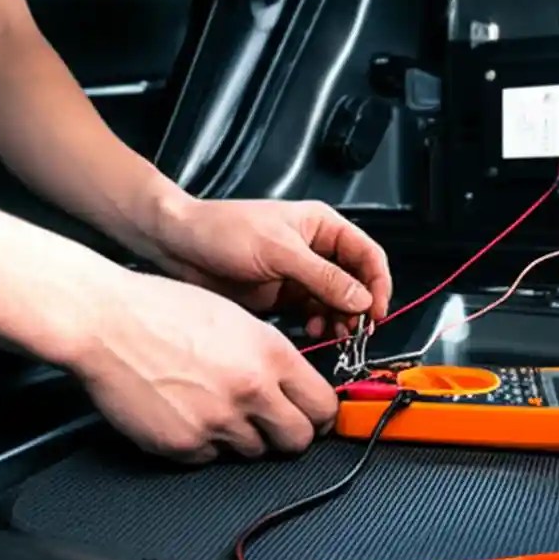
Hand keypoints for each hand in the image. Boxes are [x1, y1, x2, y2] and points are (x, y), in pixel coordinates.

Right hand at [63, 268, 337, 463]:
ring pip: (254, 452)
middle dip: (290, 434)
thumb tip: (295, 383)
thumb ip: (271, 356)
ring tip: (216, 405)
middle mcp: (250, 391)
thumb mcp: (236, 318)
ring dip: (243, 436)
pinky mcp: (184, 445)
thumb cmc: (163, 311)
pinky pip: (211, 458)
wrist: (106, 322)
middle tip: (274, 422)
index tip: (314, 416)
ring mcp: (218, 422)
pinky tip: (188, 411)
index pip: (324, 406)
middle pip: (299, 440)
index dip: (321, 414)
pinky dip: (205, 443)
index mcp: (270, 355)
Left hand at [150, 196, 391, 338]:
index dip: (378, 283)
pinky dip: (318, 324)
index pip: (367, 254)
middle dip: (359, 307)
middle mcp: (316, 250)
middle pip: (355, 282)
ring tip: (333, 333)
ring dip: (339, 319)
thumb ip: (323, 277)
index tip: (376, 311)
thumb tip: (361, 298)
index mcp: (321, 226)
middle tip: (356, 330)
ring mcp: (300, 274)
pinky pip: (313, 313)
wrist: (180, 245)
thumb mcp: (279, 252)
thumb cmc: (223, 230)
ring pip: (336, 302)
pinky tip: (312, 331)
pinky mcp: (284, 295)